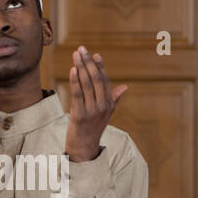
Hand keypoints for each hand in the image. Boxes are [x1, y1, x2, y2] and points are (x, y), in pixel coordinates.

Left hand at [65, 45, 126, 161]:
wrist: (84, 148)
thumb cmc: (93, 128)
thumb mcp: (105, 114)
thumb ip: (114, 98)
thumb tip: (125, 87)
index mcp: (109, 104)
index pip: (104, 81)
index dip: (99, 66)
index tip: (95, 54)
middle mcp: (103, 106)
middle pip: (95, 79)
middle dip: (88, 62)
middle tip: (81, 49)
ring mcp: (92, 111)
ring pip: (86, 85)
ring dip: (81, 67)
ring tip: (75, 55)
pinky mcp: (80, 116)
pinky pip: (77, 95)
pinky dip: (75, 81)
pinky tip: (73, 70)